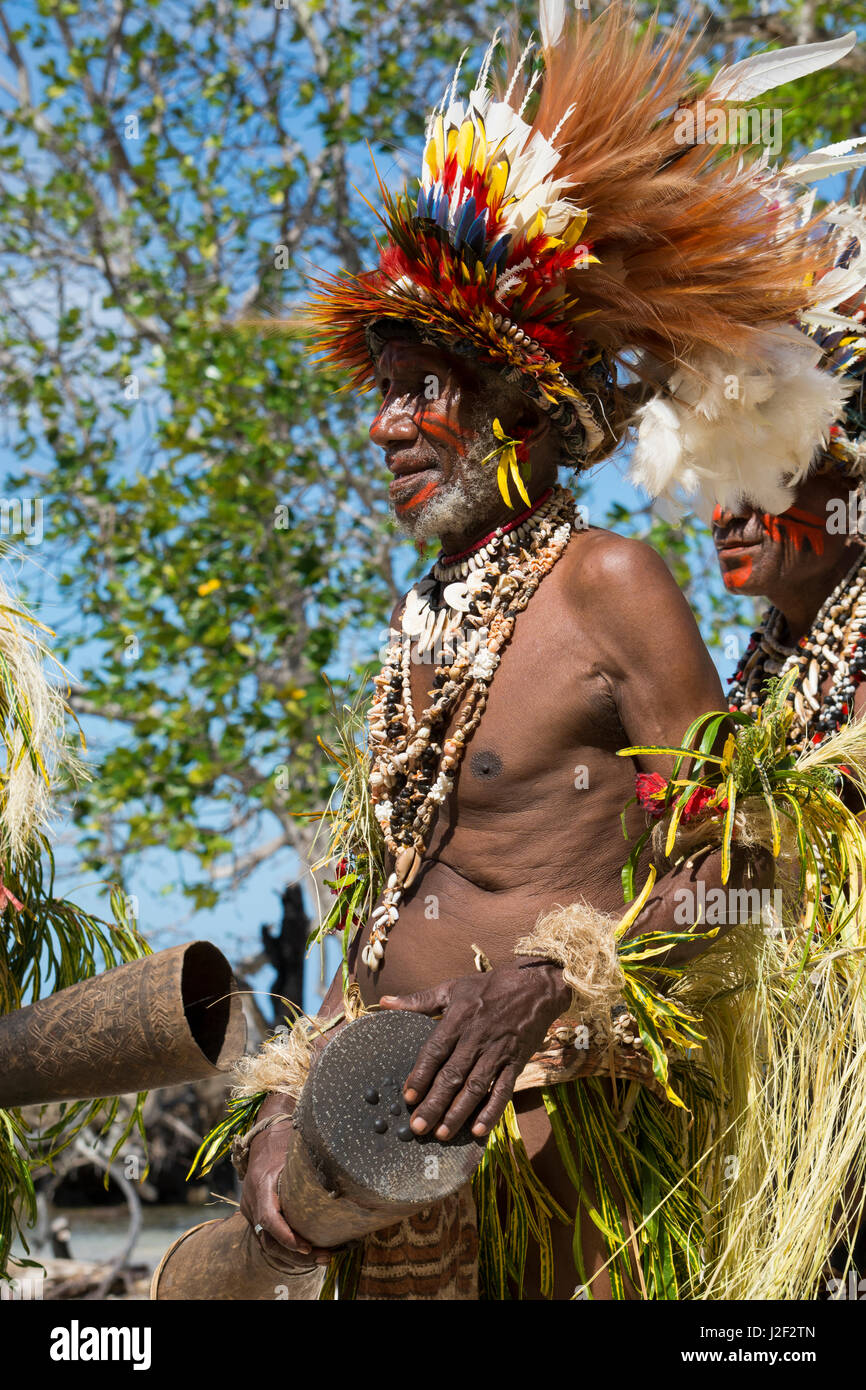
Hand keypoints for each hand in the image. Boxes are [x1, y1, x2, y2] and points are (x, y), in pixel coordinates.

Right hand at [239, 1105, 332, 1268]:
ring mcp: (252, 1212)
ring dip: (295, 1257)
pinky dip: (288, 1251)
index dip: (286, 1236)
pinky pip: (269, 1240)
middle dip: (296, 1254)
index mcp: (261, 1185)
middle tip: (324, 1257)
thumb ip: (309, 1161)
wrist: (263, 1139)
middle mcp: (253, 1202)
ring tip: (323, 1259)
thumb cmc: (283, 1142)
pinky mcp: (257, 1217)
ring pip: (269, 1245)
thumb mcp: (293, 1148)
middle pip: (270, 1240)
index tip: (306, 1247)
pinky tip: (309, 1255)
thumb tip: (340, 1163)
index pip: (268, 1219)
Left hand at [380, 959, 569, 1140]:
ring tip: (442, 1134)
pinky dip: (492, 1111)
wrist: (535, 986)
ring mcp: (497, 1052)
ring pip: (475, 1087)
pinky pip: (503, 1090)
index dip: (421, 1075)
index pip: (435, 1051)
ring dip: (458, 1112)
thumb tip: (385, 1002)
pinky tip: (478, 1130)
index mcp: (458, 1019)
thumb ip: (419, 1000)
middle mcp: (476, 1038)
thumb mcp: (452, 987)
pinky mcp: (516, 1062)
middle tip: (418, 1127)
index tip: (407, 1097)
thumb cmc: (489, 987)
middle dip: (434, 1103)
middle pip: (452, 1075)